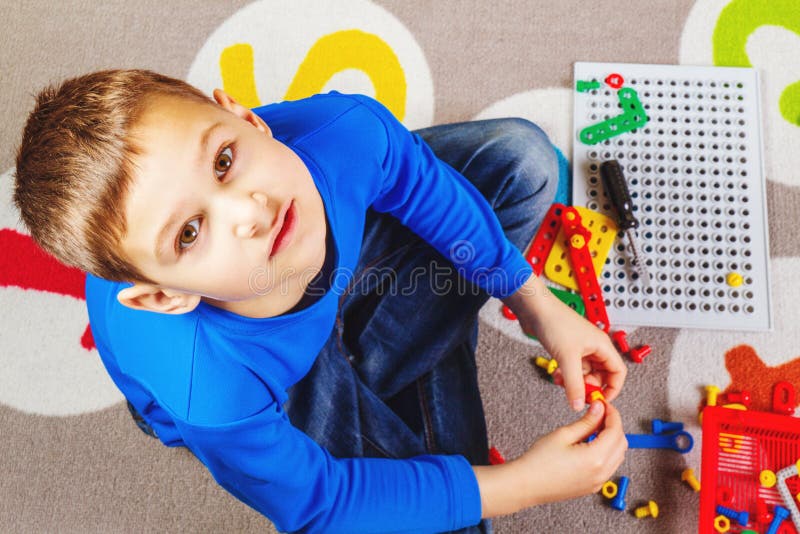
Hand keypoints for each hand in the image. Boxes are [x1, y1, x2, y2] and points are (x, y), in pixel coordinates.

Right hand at [473, 400, 626, 516]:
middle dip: (614, 426)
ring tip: (594, 427)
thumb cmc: (539, 462)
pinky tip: (590, 444)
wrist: (526, 485)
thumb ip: (586, 422)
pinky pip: (609, 467)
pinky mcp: (592, 486)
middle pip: (621, 443)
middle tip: (599, 414)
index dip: (612, 414)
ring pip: (617, 456)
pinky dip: (607, 453)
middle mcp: (601, 473)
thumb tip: (599, 410)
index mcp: (596, 458)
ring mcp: (598, 482)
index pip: (615, 430)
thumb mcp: (563, 435)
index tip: (604, 405)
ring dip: (612, 440)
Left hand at [503, 274, 626, 410]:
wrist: (534, 309)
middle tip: (578, 393)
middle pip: (601, 374)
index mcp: (602, 345)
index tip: (601, 400)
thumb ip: (574, 384)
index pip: (618, 372)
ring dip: (574, 381)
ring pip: (584, 372)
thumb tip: (579, 404)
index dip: (612, 388)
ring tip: (563, 382)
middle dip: (589, 385)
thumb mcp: (567, 357)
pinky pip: (572, 368)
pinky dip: (566, 375)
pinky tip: (557, 375)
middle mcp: (593, 347)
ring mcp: (580, 348)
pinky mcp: (567, 349)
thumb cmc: (555, 321)